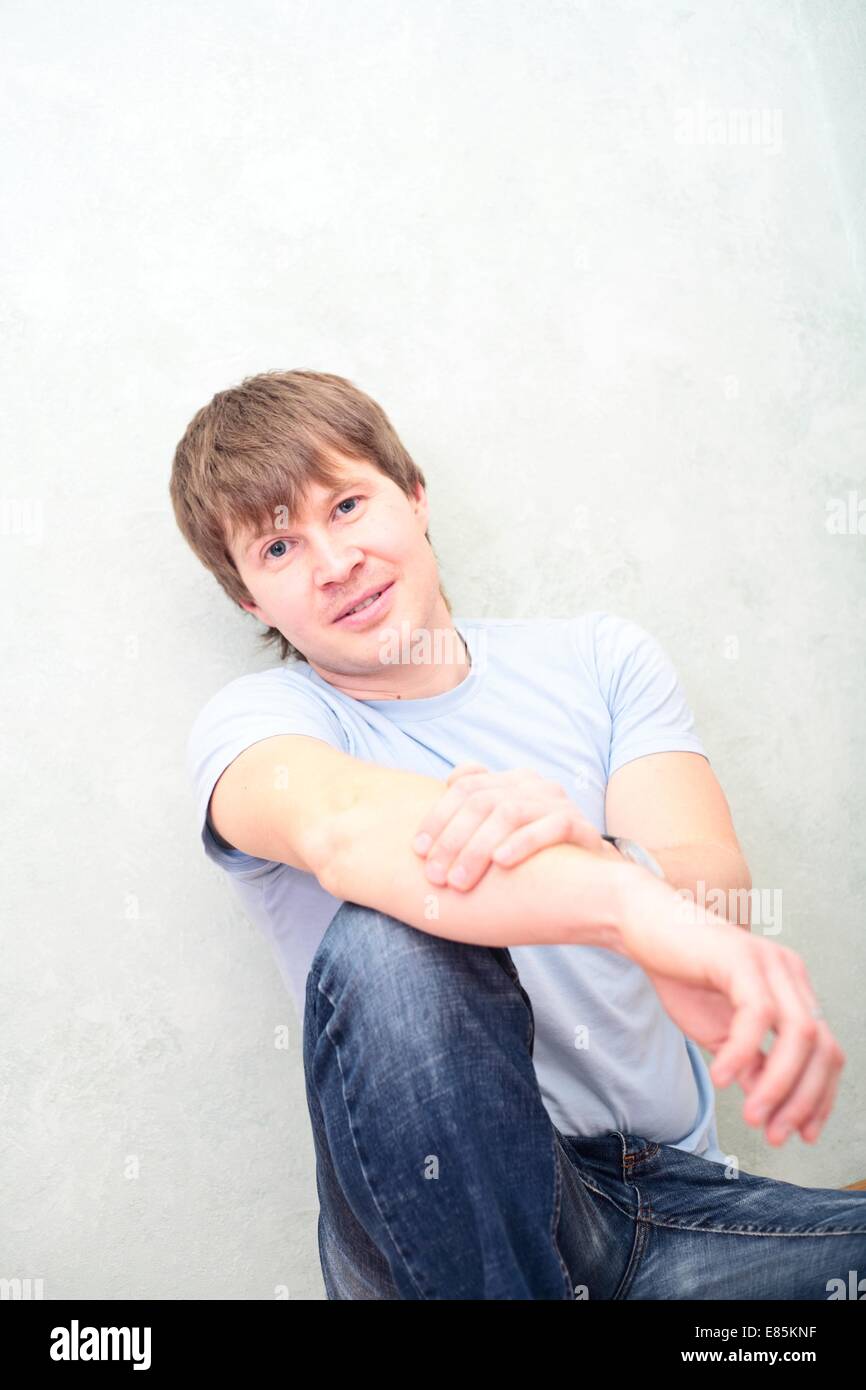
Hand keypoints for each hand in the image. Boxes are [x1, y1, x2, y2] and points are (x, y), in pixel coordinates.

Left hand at [412, 761, 608, 890]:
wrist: (595, 884)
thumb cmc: (534, 865)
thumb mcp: (497, 841)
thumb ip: (470, 828)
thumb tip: (421, 841)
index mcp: (510, 781)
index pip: (465, 785)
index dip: (437, 816)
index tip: (418, 850)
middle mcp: (533, 785)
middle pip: (481, 800)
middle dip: (452, 839)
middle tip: (434, 875)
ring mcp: (558, 802)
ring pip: (510, 812)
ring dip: (477, 848)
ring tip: (459, 880)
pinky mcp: (581, 825)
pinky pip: (552, 827)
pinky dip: (523, 843)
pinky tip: (502, 863)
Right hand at [618, 872, 845, 1146]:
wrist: (642, 927)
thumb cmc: (680, 974)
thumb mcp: (718, 1031)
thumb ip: (747, 1062)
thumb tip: (767, 1102)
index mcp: (793, 990)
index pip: (827, 1051)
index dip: (819, 1097)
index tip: (801, 1133)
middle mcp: (791, 974)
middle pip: (823, 1047)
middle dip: (804, 1099)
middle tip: (776, 1134)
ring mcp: (770, 963)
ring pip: (799, 1034)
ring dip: (779, 1085)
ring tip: (751, 1116)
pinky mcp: (741, 958)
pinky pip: (757, 1015)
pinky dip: (742, 1053)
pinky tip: (721, 1077)